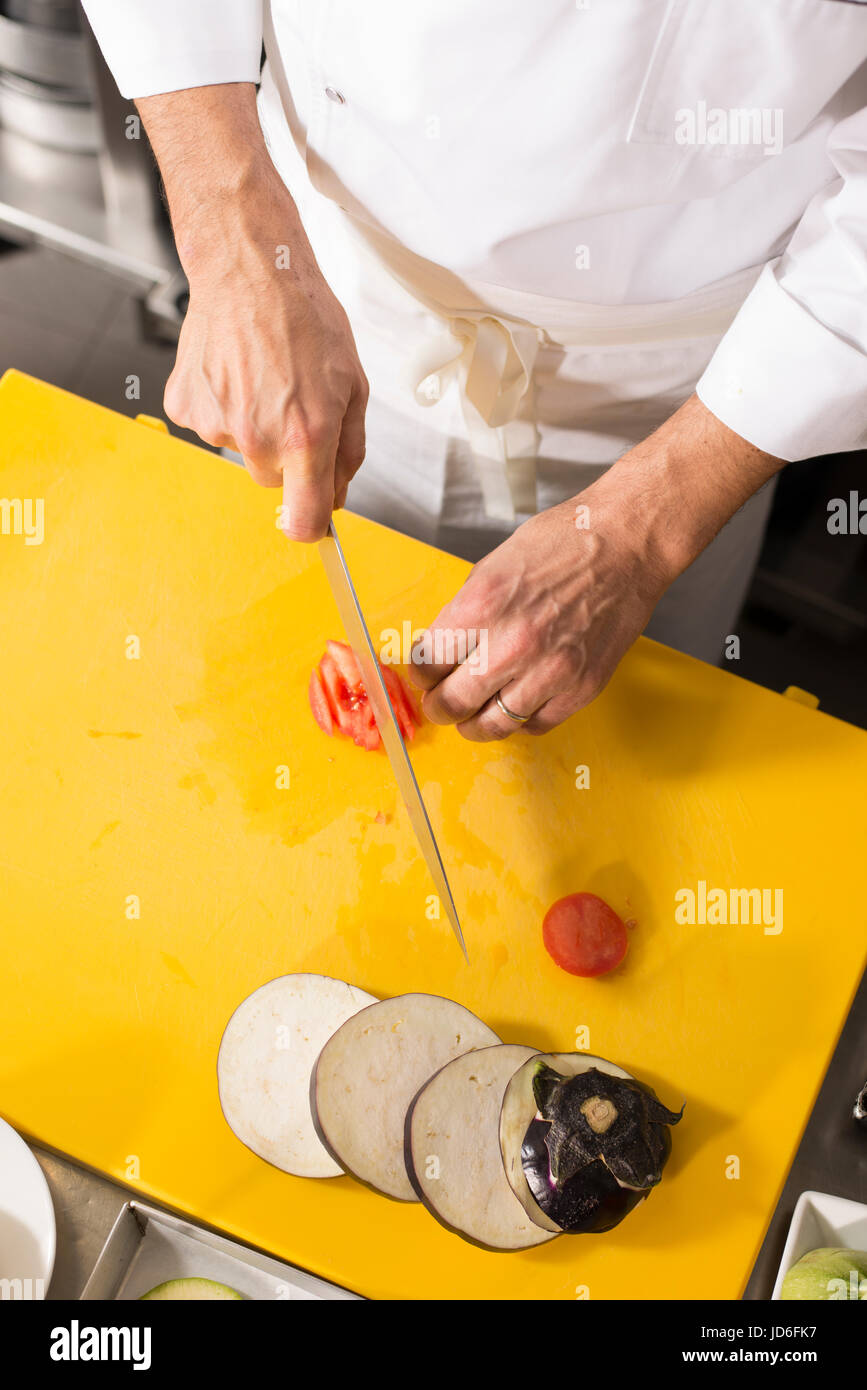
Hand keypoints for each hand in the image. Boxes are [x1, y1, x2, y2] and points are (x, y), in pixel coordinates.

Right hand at [140, 85, 368, 541]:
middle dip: (286, 456)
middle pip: (273, 483)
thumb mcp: (352, 385)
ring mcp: (217, 424)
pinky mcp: (186, 408)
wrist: (250, 269)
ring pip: (242, 452)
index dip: (310, 526)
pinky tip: (234, 370)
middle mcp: (258, 437)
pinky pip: (211, 427)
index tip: (312, 521)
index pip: (303, 521)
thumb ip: (348, 451)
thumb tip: (338, 494)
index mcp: (306, 436)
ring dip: (253, 427)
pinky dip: (222, 406)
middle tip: (291, 401)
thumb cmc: (305, 318)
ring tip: (262, 375)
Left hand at [410, 395, 784, 738]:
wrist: (626, 545)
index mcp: (481, 606)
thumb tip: (441, 649)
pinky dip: (519, 722)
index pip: (428, 663)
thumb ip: (465, 613)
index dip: (420, 673)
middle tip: (439, 704)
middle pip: (452, 703)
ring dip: (474, 725)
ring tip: (471, 718)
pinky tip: (514, 707)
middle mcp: (512, 643)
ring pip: (492, 725)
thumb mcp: (492, 566)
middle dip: (438, 706)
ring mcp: (550, 670)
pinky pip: (535, 724)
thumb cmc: (562, 544)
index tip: (424, 674)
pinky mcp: (581, 687)